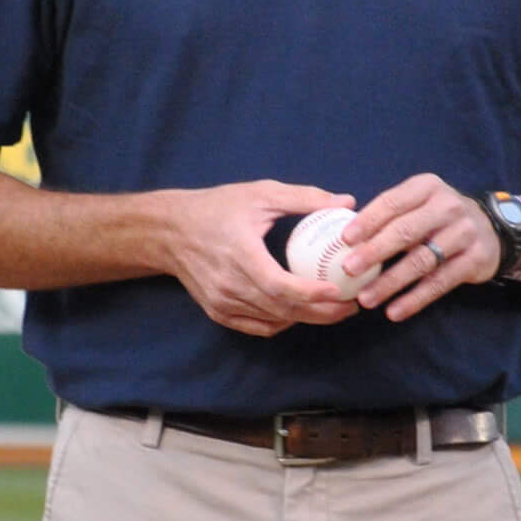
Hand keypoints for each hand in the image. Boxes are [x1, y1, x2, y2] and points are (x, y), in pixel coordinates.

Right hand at [168, 180, 360, 336]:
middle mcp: (229, 284)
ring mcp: (221, 302)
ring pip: (273, 321)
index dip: (311, 294)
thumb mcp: (260, 194)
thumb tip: (348, 203)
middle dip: (322, 313)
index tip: (340, 292)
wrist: (169, 231)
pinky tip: (300, 313)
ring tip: (334, 309)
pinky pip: (258, 327)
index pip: (279, 285)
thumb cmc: (216, 207)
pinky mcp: (217, 312)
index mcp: (240, 254)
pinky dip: (282, 323)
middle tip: (351, 305)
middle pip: (282, 309)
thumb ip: (305, 198)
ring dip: (306, 319)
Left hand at [341, 174, 497, 320]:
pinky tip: (394, 311)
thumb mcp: (418, 202)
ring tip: (365, 299)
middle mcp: (448, 206)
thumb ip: (388, 214)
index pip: (393, 202)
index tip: (344, 239)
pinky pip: (439, 283)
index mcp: (427, 187)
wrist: (491, 229)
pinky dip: (414, 299)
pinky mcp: (475, 260)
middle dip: (374, 252)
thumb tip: (342, 235)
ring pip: (421, 261)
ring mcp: (464, 233)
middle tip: (348, 270)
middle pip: (405, 232)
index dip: (367, 221)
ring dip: (390, 283)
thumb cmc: (438, 217)